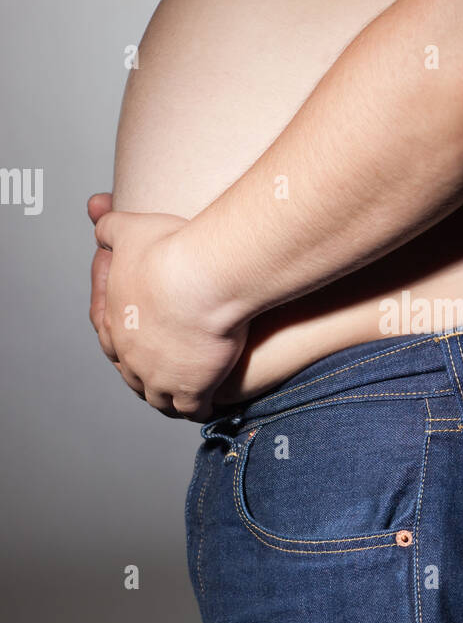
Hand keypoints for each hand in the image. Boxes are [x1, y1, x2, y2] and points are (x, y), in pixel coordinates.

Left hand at [87, 194, 248, 419]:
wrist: (203, 279)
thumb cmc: (169, 251)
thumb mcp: (130, 229)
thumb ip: (111, 226)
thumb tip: (97, 214)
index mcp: (114, 321)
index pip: (107, 334)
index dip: (118, 335)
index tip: (132, 335)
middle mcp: (131, 355)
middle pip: (131, 372)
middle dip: (142, 370)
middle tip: (158, 366)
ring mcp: (159, 376)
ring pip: (158, 397)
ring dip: (166, 394)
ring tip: (179, 391)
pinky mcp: (191, 389)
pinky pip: (192, 408)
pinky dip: (197, 407)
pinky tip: (205, 403)